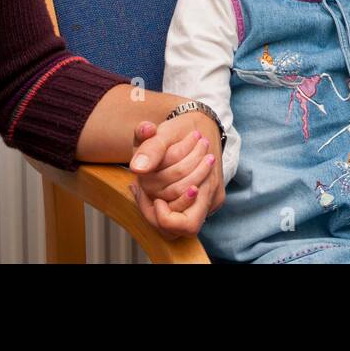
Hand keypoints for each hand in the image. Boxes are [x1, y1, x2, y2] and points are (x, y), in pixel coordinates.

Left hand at [127, 115, 223, 237]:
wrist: (200, 123)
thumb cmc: (183, 128)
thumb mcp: (166, 131)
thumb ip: (152, 149)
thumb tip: (137, 169)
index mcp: (209, 184)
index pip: (186, 223)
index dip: (165, 216)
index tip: (152, 196)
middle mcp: (212, 197)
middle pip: (180, 227)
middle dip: (154, 209)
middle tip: (139, 188)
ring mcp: (208, 199)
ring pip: (177, 223)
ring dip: (156, 206)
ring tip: (141, 186)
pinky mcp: (201, 199)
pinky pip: (178, 212)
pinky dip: (160, 201)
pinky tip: (148, 186)